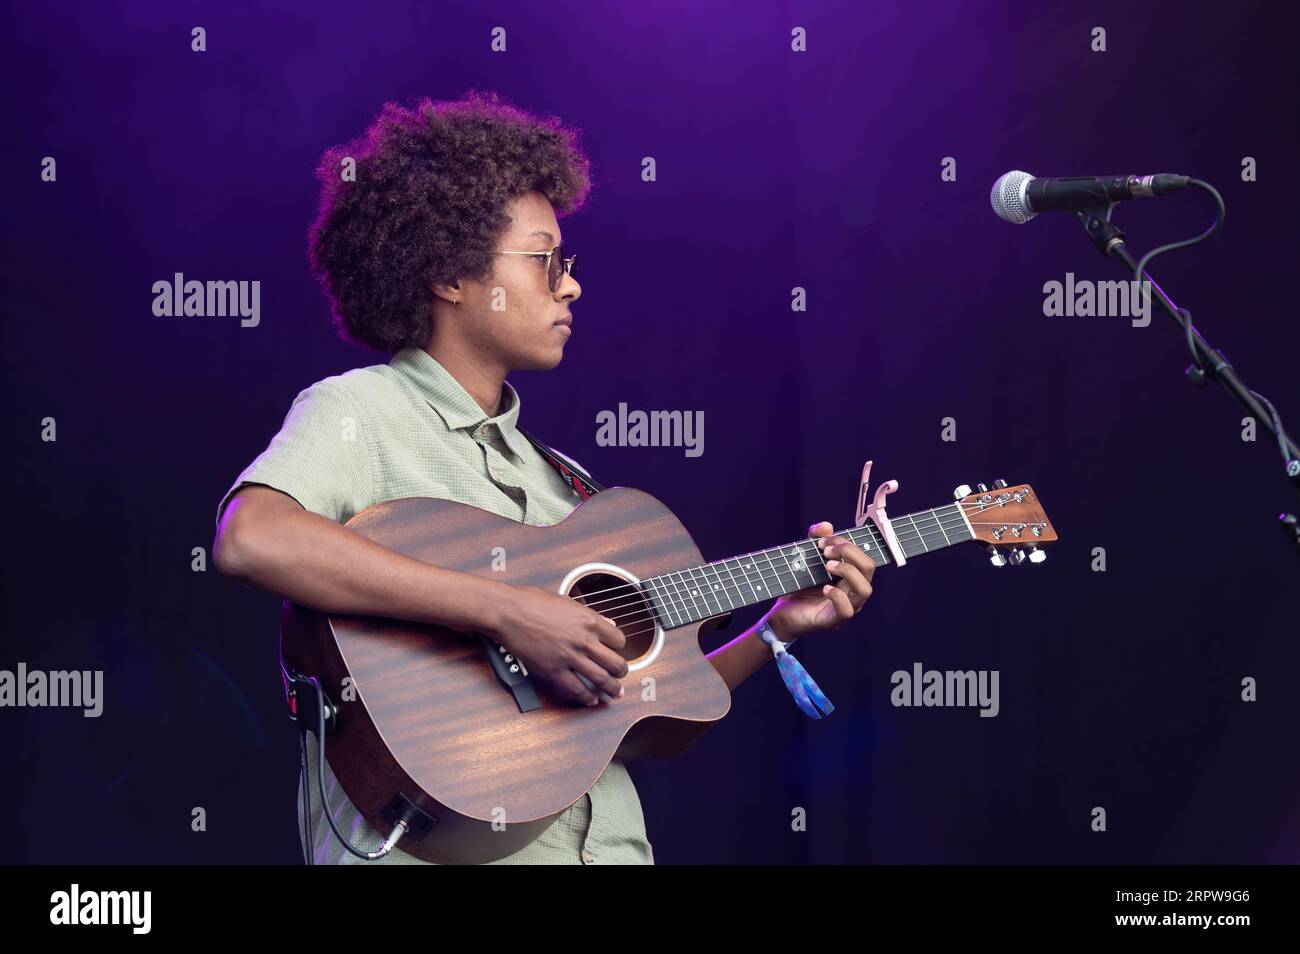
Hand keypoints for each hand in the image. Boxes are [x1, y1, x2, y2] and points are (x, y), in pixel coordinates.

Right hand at [486, 583, 628, 706]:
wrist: (508, 612)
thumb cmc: (532, 602)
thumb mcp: (567, 602)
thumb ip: (590, 615)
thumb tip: (608, 624)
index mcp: (589, 620)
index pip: (618, 639)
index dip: (620, 647)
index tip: (616, 651)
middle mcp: (583, 640)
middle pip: (615, 663)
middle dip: (621, 672)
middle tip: (621, 676)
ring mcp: (569, 657)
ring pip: (601, 679)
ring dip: (611, 689)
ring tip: (615, 693)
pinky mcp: (553, 671)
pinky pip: (577, 689)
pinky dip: (587, 697)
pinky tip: (591, 699)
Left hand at [764, 521, 874, 641]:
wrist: (781, 614)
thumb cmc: (798, 587)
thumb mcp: (805, 559)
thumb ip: (815, 540)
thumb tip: (826, 526)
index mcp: (850, 577)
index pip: (862, 556)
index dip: (846, 543)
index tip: (822, 542)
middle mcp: (853, 592)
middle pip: (869, 568)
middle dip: (849, 552)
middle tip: (825, 551)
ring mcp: (846, 607)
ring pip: (865, 589)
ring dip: (848, 571)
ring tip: (827, 565)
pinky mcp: (833, 621)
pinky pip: (847, 610)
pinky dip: (837, 596)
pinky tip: (824, 588)